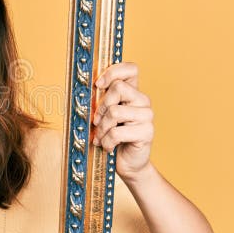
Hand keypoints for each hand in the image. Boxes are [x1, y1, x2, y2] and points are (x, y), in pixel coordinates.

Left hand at [92, 62, 153, 179]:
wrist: (127, 163)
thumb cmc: (113, 137)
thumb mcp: (104, 116)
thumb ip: (101, 101)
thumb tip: (86, 89)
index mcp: (133, 92)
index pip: (131, 69)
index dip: (113, 72)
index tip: (98, 85)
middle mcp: (142, 101)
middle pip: (118, 88)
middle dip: (101, 107)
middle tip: (96, 122)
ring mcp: (147, 116)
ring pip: (115, 111)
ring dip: (102, 128)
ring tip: (101, 138)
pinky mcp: (147, 132)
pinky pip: (117, 132)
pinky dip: (107, 142)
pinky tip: (108, 147)